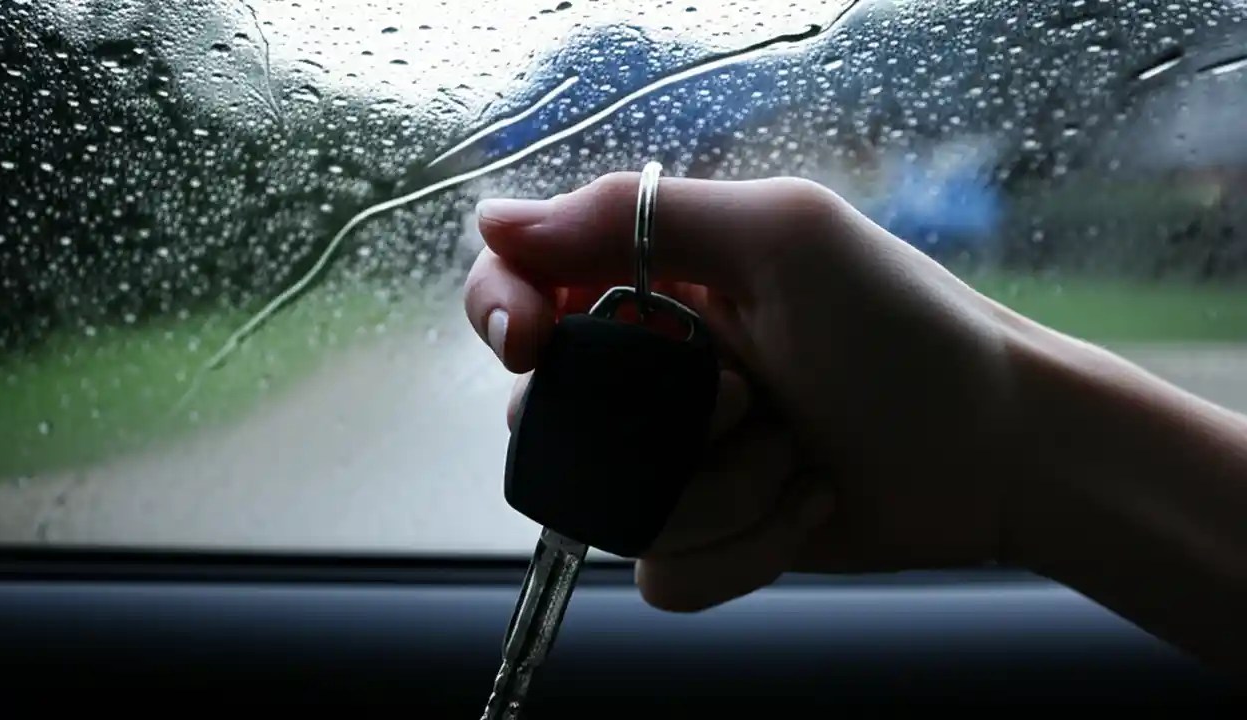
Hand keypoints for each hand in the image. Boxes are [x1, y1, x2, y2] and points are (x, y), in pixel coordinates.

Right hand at [463, 172, 1019, 611]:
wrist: (1000, 453)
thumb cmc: (907, 332)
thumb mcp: (781, 237)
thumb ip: (631, 217)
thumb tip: (490, 222)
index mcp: (656, 281)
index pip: (522, 285)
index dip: (502, 312)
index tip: (531, 343)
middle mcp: (654, 369)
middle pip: (548, 415)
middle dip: (650, 425)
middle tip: (746, 398)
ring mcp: (678, 458)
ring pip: (607, 507)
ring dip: (718, 492)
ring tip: (796, 457)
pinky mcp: (709, 533)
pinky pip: (661, 572)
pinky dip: (740, 549)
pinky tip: (805, 504)